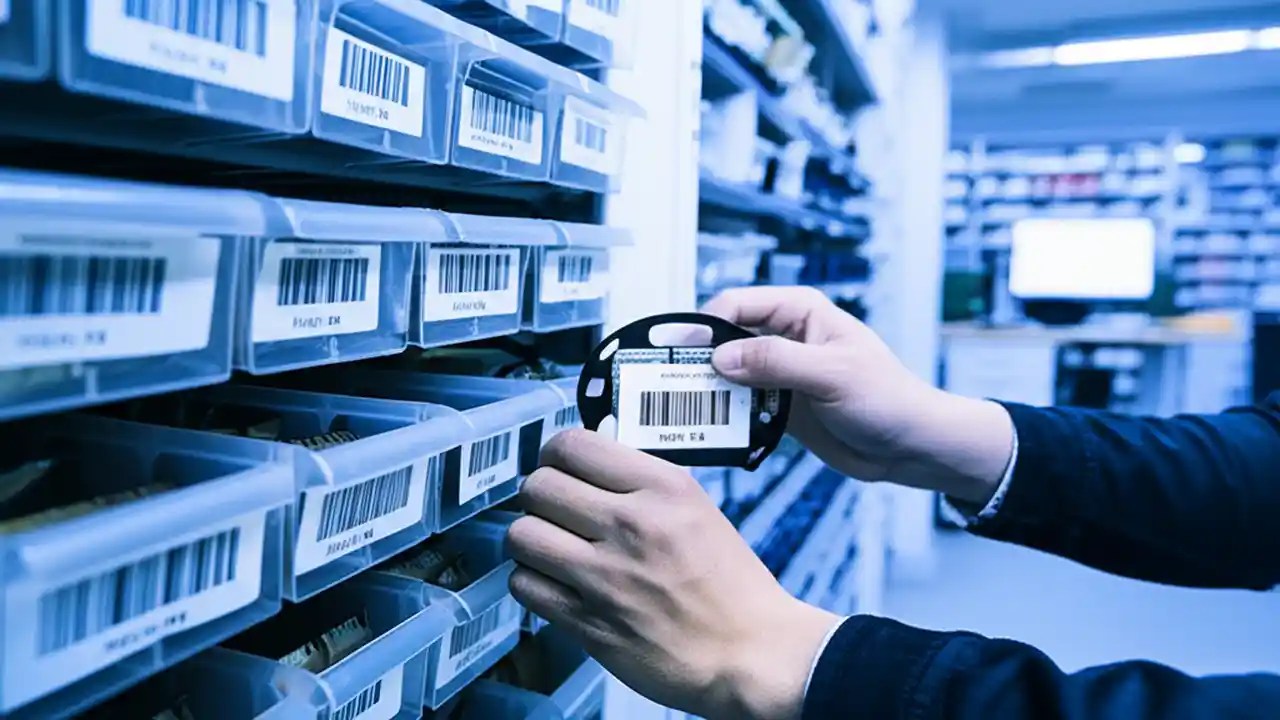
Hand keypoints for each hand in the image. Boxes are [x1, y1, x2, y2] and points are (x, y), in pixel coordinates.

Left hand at [507, 429, 839, 719]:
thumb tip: (585, 468)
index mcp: (664, 487)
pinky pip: (523, 585)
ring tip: (551, 549)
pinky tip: (554, 584)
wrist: (750, 652)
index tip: (558, 468)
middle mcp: (632, 523)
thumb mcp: (696, 510)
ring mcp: (606, 575)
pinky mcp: (588, 622)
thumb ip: (641, 485)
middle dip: (540, 497)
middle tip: (554, 512)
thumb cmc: (728, 584)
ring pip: (522, 534)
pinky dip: (532, 582)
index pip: (572, 444)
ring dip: (531, 540)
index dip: (554, 455)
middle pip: (538, 486)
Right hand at [703, 286, 1014, 504]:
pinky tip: (708, 427)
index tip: (680, 351)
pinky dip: (723, 414)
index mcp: (800, 311)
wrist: (911, 446)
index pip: (737, 305)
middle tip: (669, 381)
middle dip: (698, 358)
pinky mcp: (779, 406)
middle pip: (725, 339)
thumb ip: (776, 362)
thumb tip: (721, 356)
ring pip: (728, 374)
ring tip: (679, 408)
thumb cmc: (887, 399)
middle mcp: (785, 337)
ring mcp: (780, 372)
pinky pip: (740, 405)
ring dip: (707, 390)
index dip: (705, 325)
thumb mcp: (831, 375)